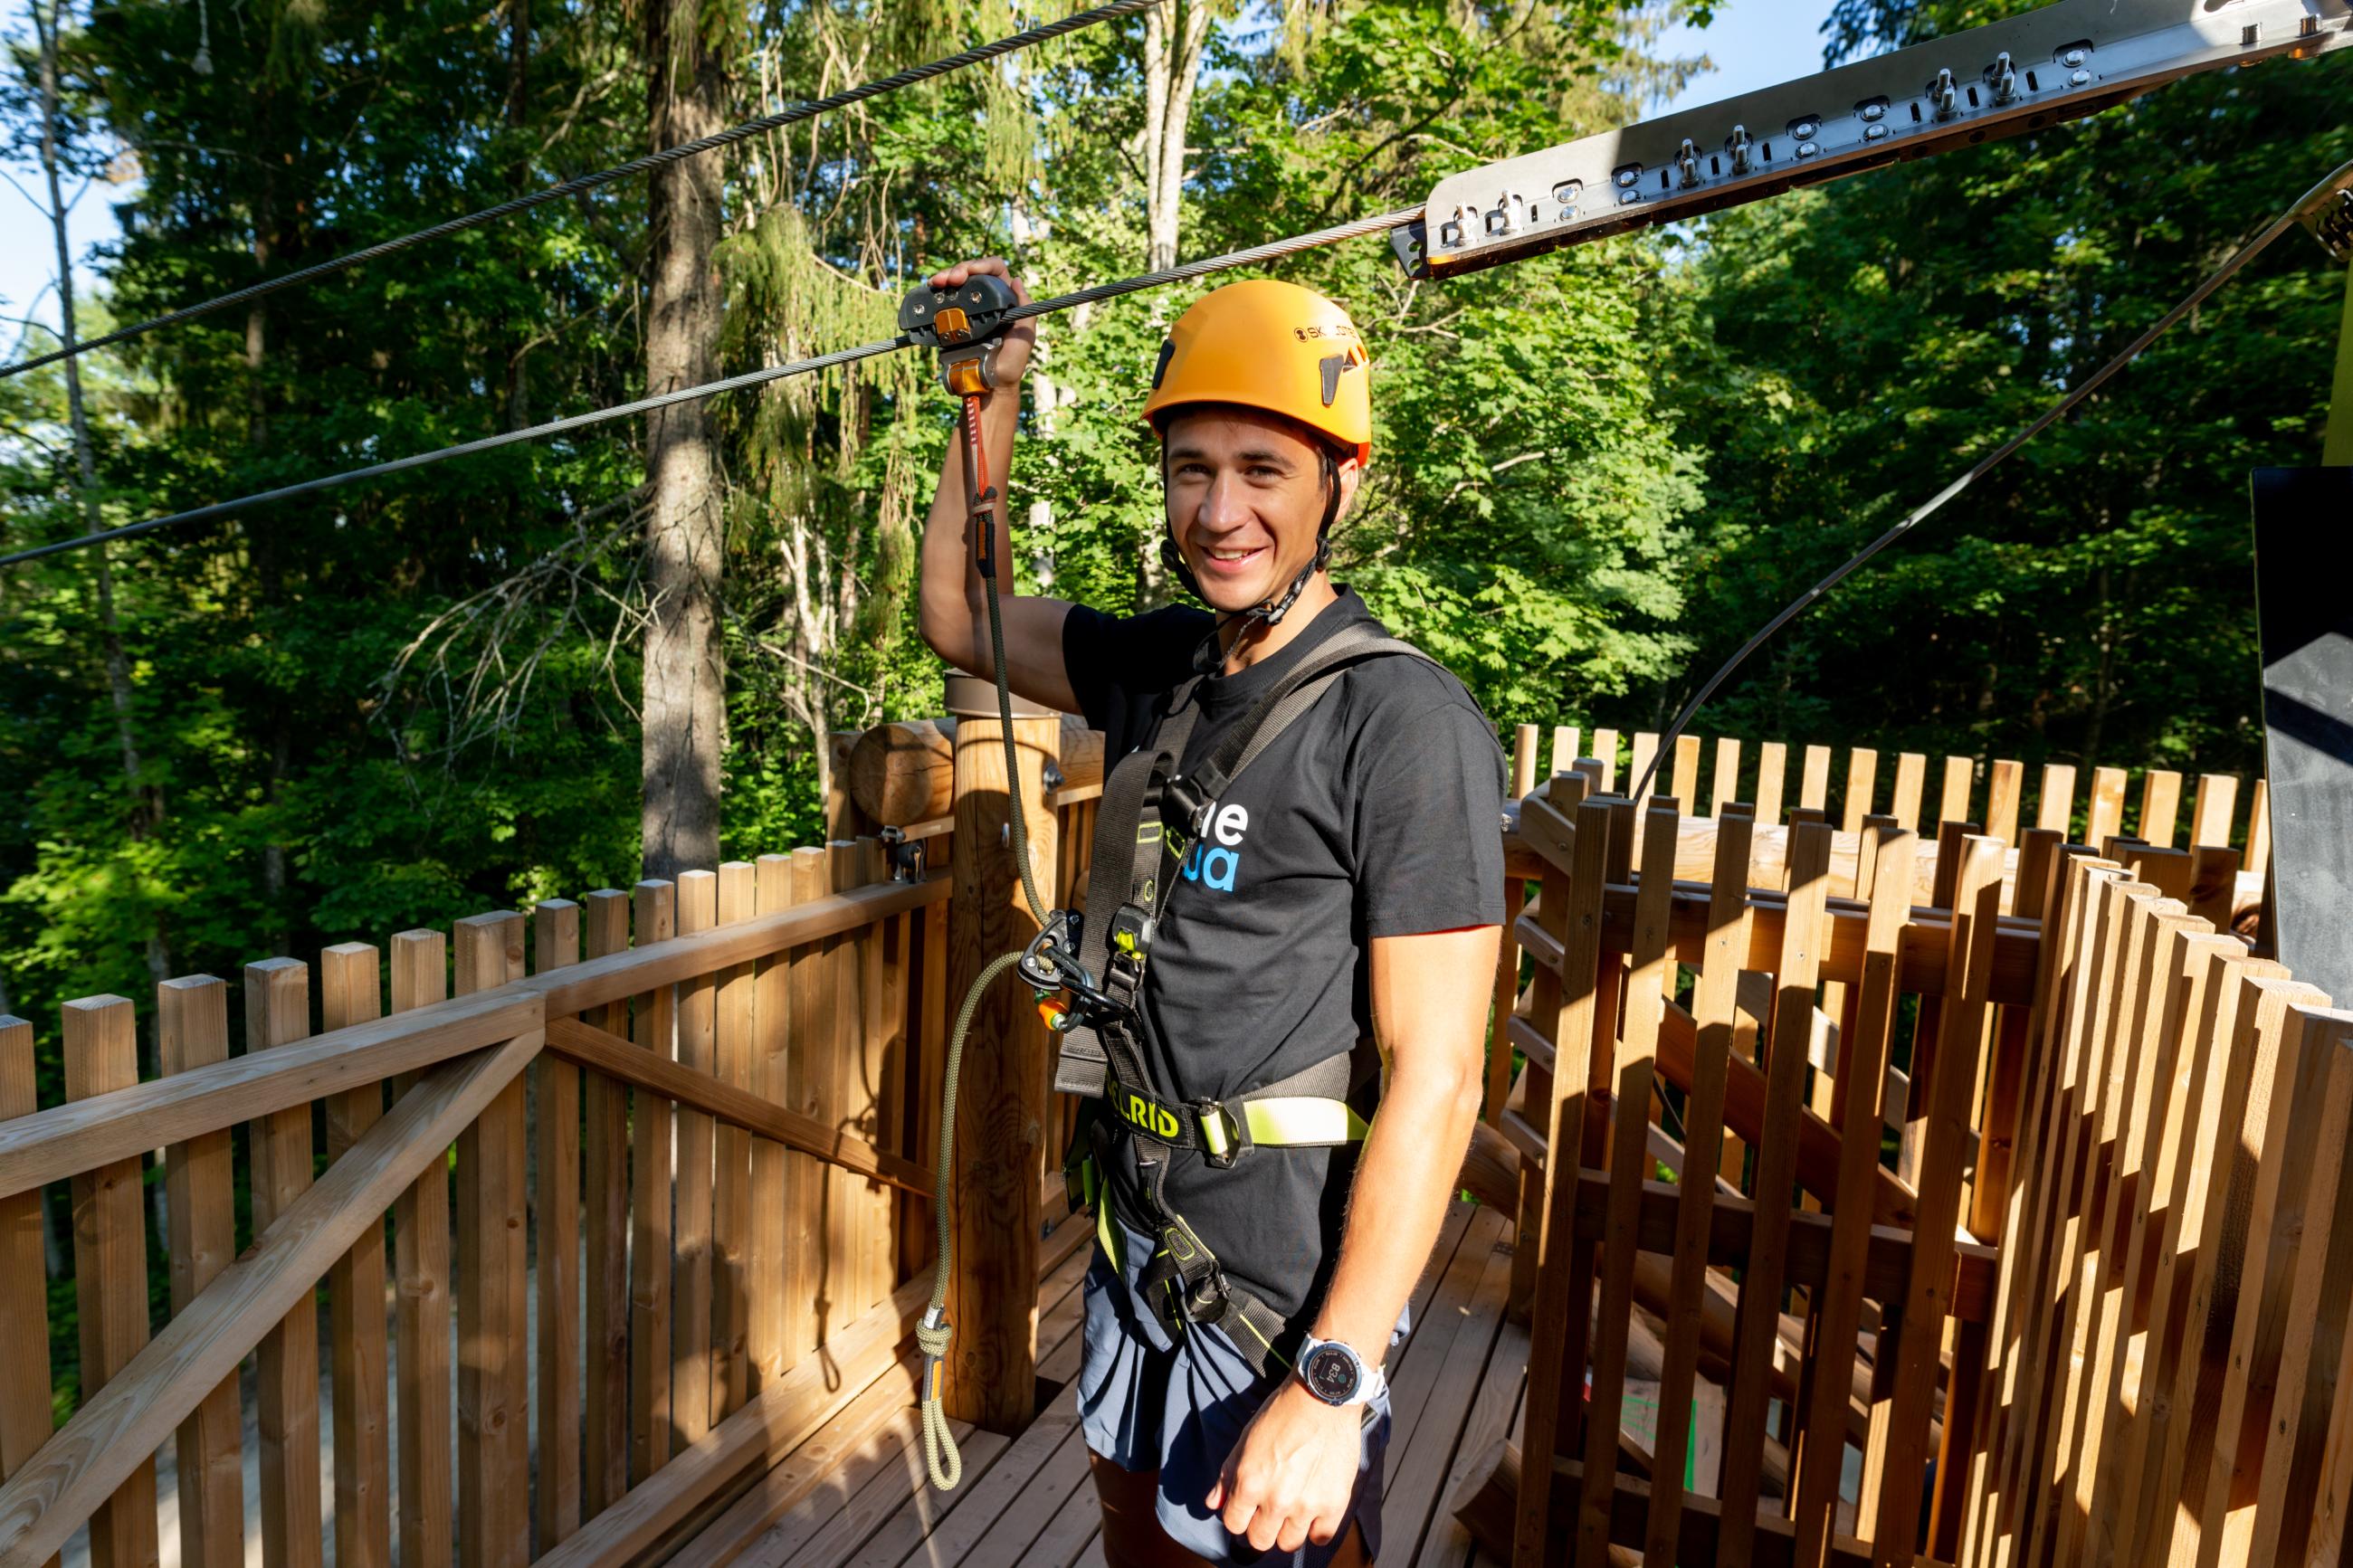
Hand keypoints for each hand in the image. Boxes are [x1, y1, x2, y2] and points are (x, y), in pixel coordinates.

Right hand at [926, 257, 1036, 392]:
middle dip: (959, 269)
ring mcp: (966, 309)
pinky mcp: (951, 320)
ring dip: (944, 277)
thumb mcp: (1025, 335)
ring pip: (955, 283)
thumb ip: (1026, 308)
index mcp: (1004, 300)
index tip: (971, 272)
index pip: (995, 270)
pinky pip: (942, 300)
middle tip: (950, 278)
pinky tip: (931, 289)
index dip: (982, 265)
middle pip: (971, 272)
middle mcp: (985, 301)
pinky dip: (935, 292)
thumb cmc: (1010, 363)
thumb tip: (1017, 280)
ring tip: (936, 282)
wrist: (986, 383)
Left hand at [1204, 1379, 1363, 1554]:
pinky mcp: (1334, 1504)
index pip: (1234, 1524)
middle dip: (1260, 1528)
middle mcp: (1276, 1500)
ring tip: (1292, 1510)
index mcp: (1249, 1483)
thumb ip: (1228, 1476)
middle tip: (1269, 1512)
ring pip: (1288, 1543)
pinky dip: (1316, 1528)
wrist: (1323, 1397)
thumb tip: (1214, 1503)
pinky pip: (1321, 1537)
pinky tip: (1313, 1511)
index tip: (1247, 1509)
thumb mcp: (1245, 1439)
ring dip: (1287, 1530)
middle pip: (1259, 1540)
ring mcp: (1306, 1506)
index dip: (1238, 1516)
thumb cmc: (1283, 1413)